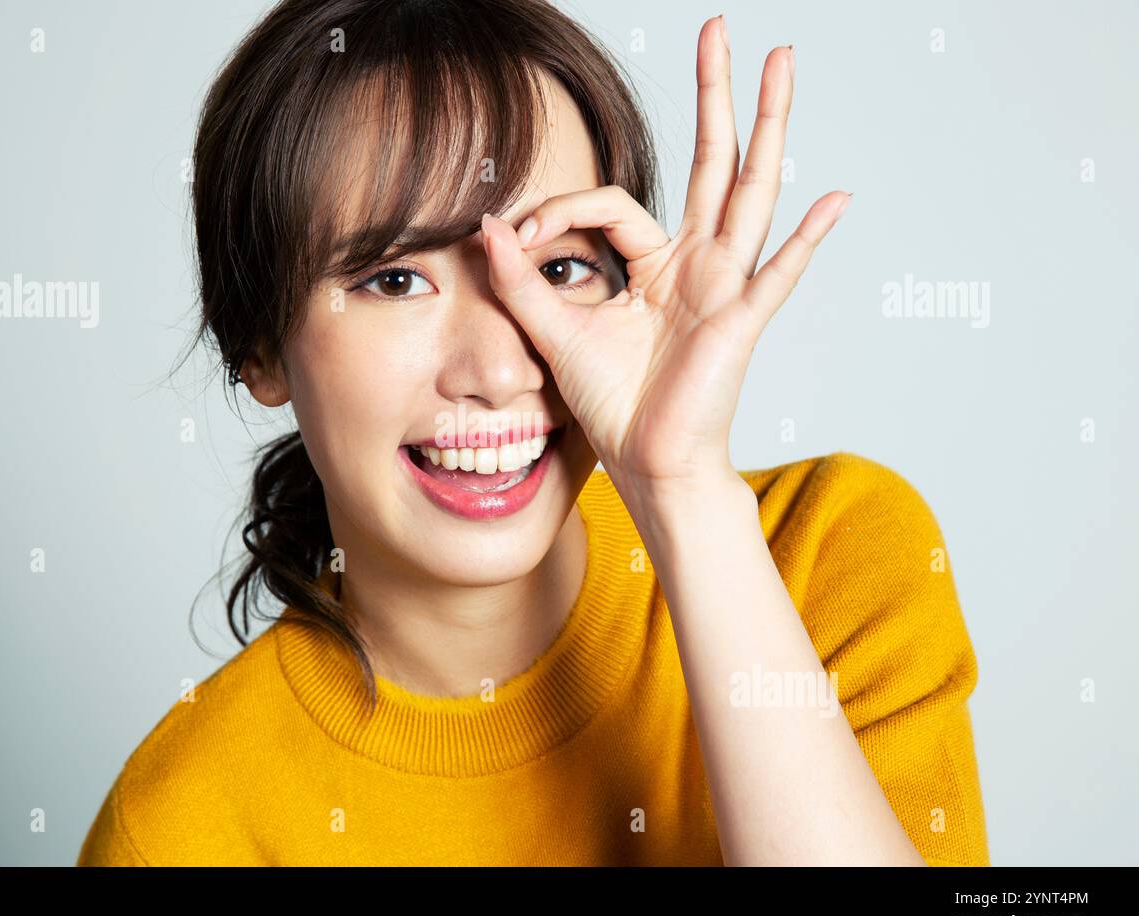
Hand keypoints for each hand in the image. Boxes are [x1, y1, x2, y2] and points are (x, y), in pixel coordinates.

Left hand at [480, 15, 849, 507]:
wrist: (648, 465)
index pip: (611, 206)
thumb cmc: (615, 405)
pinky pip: (778, 275)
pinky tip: (834, 198)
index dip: (560, 210)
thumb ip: (523, 278)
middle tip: (720, 29)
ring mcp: (726, 286)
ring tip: (781, 64)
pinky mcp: (741, 322)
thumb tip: (488, 223)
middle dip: (715, 95)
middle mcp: (699, 264)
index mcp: (656, 265)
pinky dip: (806, 239)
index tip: (516, 237)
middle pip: (712, 162)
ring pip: (750, 190)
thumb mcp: (554, 331)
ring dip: (766, 125)